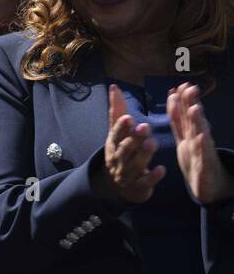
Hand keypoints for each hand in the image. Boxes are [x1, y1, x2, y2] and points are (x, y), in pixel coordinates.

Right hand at [97, 83, 164, 203]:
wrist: (117, 185)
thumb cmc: (120, 152)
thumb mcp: (116, 133)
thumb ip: (117, 111)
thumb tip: (114, 86)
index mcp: (113, 145)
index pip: (115, 135)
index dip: (121, 127)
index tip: (129, 118)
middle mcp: (117, 160)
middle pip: (125, 149)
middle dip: (134, 139)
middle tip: (145, 127)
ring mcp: (126, 175)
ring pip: (134, 165)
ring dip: (143, 155)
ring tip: (152, 144)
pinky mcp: (137, 187)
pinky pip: (144, 183)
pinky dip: (152, 177)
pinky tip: (161, 169)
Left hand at [168, 81, 233, 204]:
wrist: (210, 190)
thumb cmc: (197, 162)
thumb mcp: (185, 141)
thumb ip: (180, 122)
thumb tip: (174, 100)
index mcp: (188, 136)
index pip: (182, 117)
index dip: (180, 102)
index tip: (178, 85)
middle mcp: (197, 142)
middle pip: (193, 121)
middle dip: (191, 104)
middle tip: (190, 87)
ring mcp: (202, 154)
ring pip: (199, 135)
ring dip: (197, 122)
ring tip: (195, 108)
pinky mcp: (205, 168)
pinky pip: (203, 157)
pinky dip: (202, 147)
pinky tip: (202, 137)